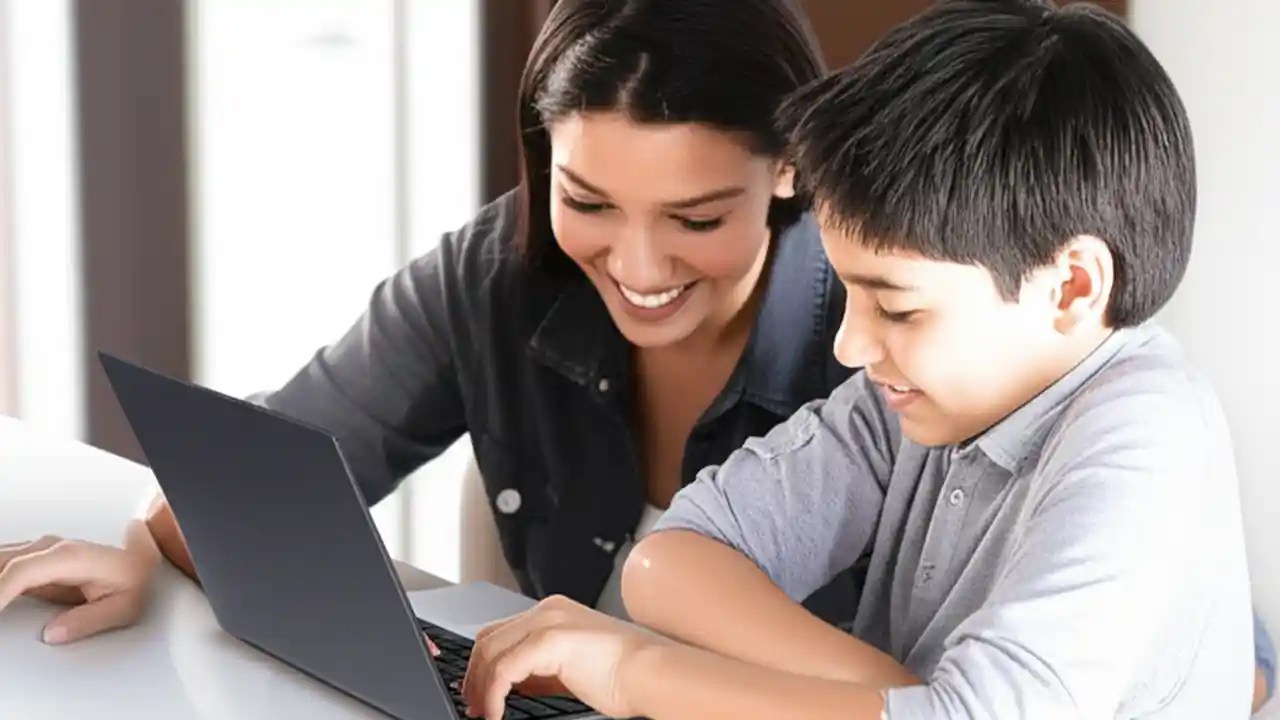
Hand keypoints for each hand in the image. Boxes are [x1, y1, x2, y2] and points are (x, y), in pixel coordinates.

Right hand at [0, 519, 161, 642]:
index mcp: (72, 558)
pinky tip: (0, 598)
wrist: (141, 561)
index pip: (21, 571)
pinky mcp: (35, 559)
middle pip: (3, 562)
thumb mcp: (123, 608)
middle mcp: (52, 548)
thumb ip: (87, 621)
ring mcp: (41, 551)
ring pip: (1, 560)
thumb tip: (52, 633)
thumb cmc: (136, 580)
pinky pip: (4, 567)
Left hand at [461, 595, 664, 719]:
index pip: (502, 632)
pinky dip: (494, 693)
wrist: (652, 673)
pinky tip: (496, 713)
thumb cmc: (626, 674)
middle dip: (475, 675)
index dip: (483, 665)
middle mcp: (548, 610)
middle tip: (473, 705)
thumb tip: (515, 684)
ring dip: (480, 686)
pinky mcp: (550, 640)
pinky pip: (505, 669)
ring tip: (482, 712)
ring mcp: (548, 621)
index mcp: (554, 612)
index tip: (478, 693)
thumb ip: (542, 671)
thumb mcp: (573, 669)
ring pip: (492, 651)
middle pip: (489, 638)